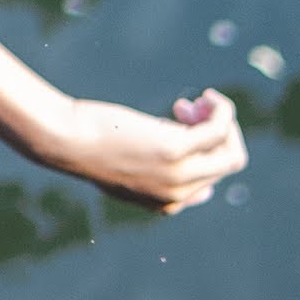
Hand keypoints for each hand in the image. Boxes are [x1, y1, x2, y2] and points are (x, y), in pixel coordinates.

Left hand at [18, 81, 247, 210]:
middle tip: (188, 109)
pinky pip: (219, 129)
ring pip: (231, 152)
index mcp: (167, 203)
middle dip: (219, 133)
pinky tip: (207, 96)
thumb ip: (158, 169)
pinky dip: (222, 110)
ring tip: (199, 101)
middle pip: (227, 165)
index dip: (202, 149)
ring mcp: (178, 174)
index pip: (210, 182)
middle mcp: (177, 195)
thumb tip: (193, 166)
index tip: (178, 123)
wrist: (67, 141)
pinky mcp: (176, 149)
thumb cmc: (91, 146)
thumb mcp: (128, 164)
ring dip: (223, 120)